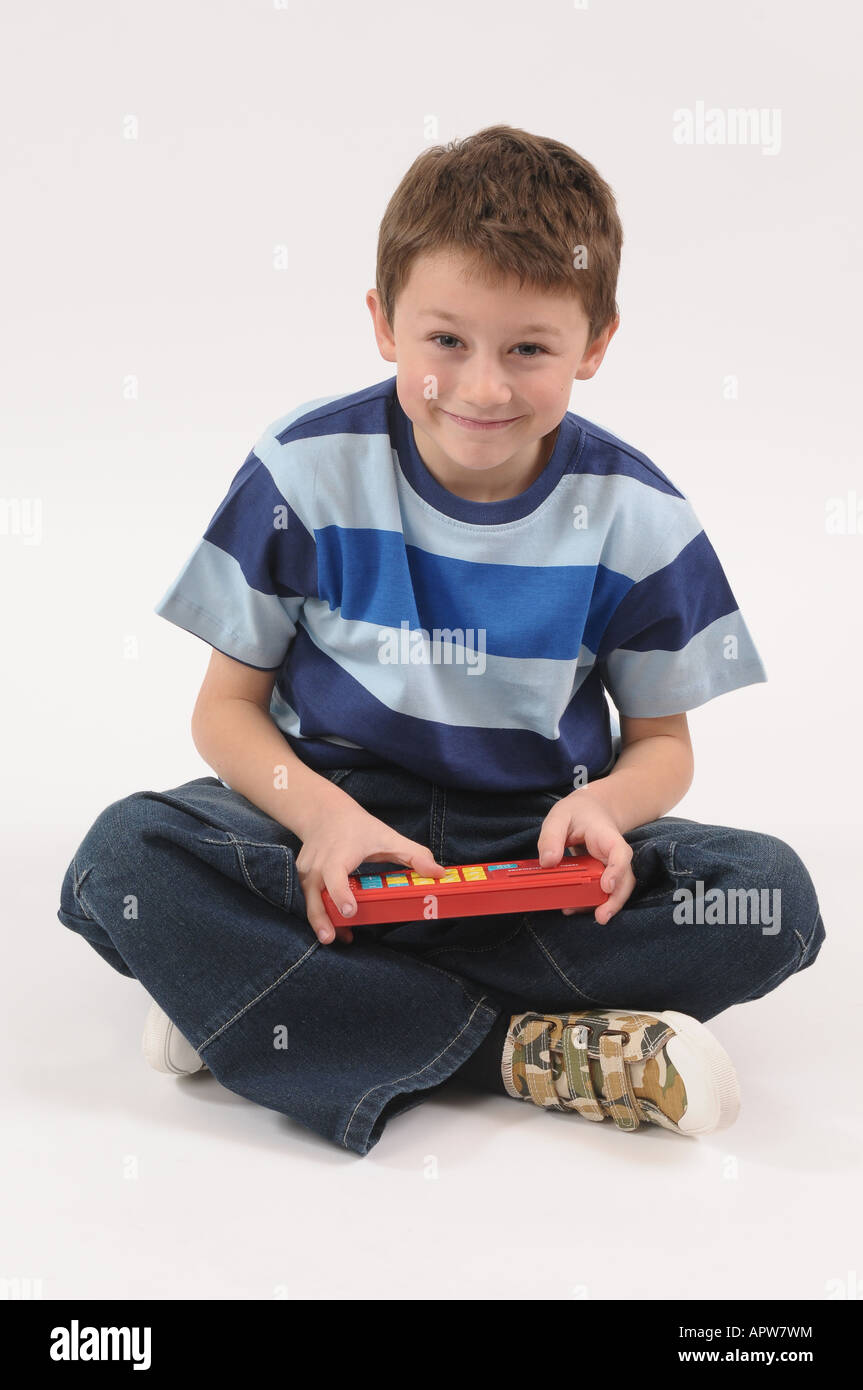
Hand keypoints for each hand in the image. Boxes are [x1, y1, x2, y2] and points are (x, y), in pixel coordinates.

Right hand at [295, 795, 448, 944]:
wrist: (323, 813)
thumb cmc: (357, 828)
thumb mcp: (387, 837)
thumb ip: (414, 855)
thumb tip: (439, 873)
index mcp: (338, 855)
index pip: (335, 876)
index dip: (341, 894)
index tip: (350, 910)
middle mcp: (318, 866)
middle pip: (314, 895)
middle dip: (320, 918)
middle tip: (330, 938)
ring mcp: (306, 874)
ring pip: (309, 902)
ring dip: (320, 922)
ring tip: (335, 938)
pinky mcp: (302, 880)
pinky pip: (309, 901)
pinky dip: (319, 915)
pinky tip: (335, 929)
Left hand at [536, 791, 634, 923]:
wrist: (591, 810)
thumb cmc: (577, 812)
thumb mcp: (560, 816)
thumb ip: (552, 836)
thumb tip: (548, 862)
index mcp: (608, 836)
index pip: (620, 854)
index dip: (617, 871)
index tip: (606, 886)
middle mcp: (614, 855)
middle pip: (625, 880)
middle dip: (615, 900)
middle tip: (602, 917)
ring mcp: (610, 868)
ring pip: (615, 891)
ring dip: (601, 905)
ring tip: (575, 912)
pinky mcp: (601, 876)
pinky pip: (601, 892)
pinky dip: (589, 902)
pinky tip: (572, 907)